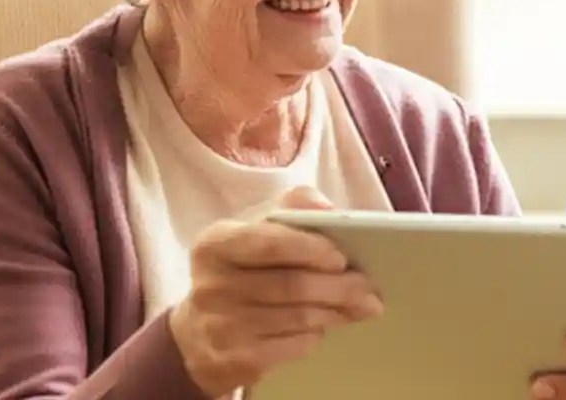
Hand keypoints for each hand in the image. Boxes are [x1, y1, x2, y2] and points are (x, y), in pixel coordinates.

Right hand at [169, 187, 382, 396]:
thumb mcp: (256, 228)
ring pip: (298, 317)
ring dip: (336, 311)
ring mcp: (219, 326)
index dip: (310, 249)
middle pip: (291, 285)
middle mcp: (211, 285)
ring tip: (359, 305)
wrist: (199, 331)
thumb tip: (329, 210)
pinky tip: (324, 325)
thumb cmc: (241, 268)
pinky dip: (316, 334)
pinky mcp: (233, 360)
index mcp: (215, 243)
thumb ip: (295, 206)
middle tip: (367, 286)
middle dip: (338, 286)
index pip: (268, 243)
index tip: (341, 256)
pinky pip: (292, 346)